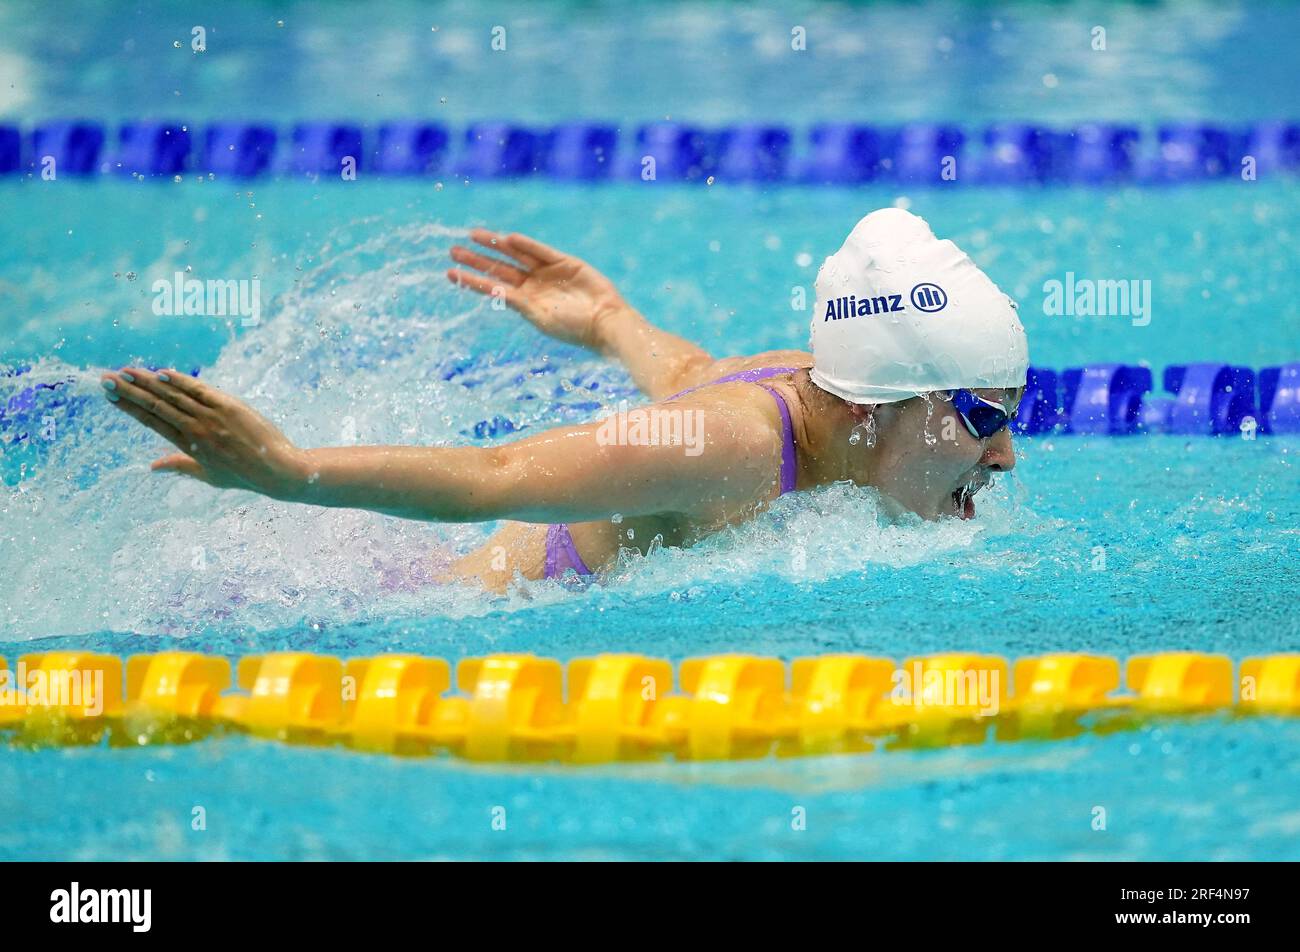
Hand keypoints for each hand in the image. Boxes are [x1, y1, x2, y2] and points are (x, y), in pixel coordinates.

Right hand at [100, 367, 308, 499]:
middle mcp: (195, 429)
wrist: (277, 470)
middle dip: (129, 391)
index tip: (110, 396)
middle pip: (155, 405)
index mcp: (188, 446)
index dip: (129, 407)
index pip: (151, 422)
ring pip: (174, 396)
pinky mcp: (229, 407)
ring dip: (148, 382)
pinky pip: (200, 391)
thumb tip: (151, 467)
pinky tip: (162, 373)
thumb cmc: (244, 475)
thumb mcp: (209, 475)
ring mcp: (212, 417)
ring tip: (126, 371)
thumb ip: (179, 466)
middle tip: (105, 378)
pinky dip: (181, 381)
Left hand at [447, 229, 630, 351]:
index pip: (493, 288)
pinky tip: (509, 238)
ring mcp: (548, 273)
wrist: (606, 322)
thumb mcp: (539, 317)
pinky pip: (541, 251)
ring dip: (495, 245)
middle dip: (477, 259)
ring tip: (473, 235)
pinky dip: (526, 244)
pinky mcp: (565, 262)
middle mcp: (533, 286)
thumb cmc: (574, 328)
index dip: (472, 279)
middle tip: (453, 250)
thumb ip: (516, 303)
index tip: (450, 272)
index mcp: (525, 303)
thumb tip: (492, 291)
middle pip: (499, 269)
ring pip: (516, 256)